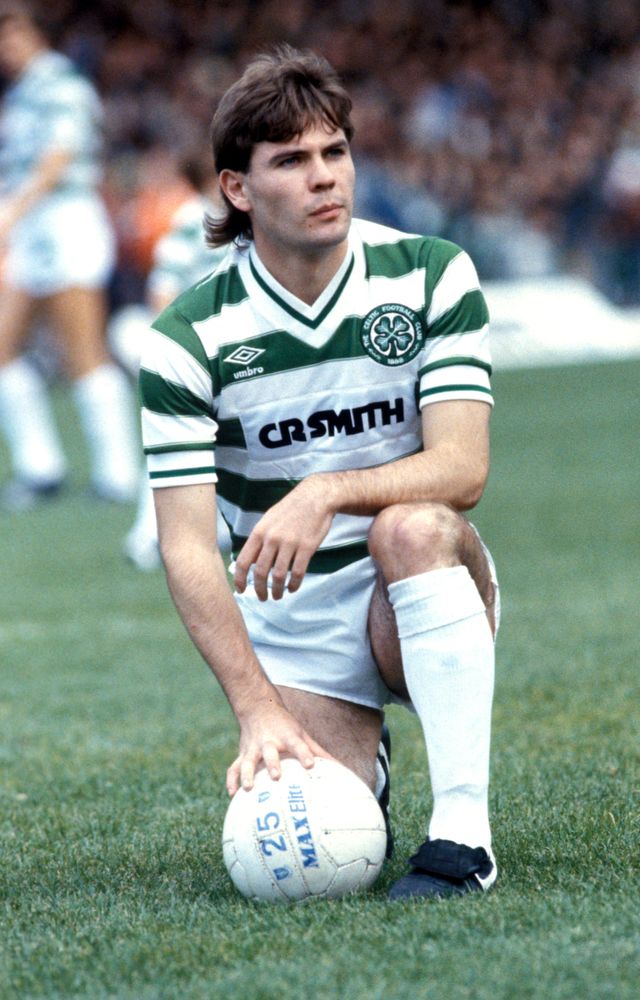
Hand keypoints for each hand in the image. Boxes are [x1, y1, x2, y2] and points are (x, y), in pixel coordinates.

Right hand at [226, 699, 332, 795]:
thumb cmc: (285, 726)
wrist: (258, 707)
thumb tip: (340, 769)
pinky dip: (231, 780)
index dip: (304, 754)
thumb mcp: (302, 734)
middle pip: (269, 752)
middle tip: (275, 776)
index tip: (311, 766)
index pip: (297, 745)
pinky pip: (234, 767)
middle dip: (271, 764)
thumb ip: (318, 751)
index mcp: (286, 736)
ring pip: (248, 761)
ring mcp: (253, 748)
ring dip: (247, 774)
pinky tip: (232, 795)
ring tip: (247, 788)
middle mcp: (269, 741)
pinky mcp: (242, 753)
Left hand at [234, 475, 334, 600]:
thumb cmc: (290, 510)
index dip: (240, 579)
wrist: (315, 497)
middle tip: (263, 597)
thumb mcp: (268, 520)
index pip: (244, 561)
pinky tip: (293, 588)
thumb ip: (259, 540)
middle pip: (261, 572)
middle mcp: (272, 538)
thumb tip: (251, 562)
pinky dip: (294, 584)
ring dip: (277, 590)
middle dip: (260, 589)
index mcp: (260, 532)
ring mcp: (290, 543)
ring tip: (278, 596)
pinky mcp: (307, 547)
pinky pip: (298, 572)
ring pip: (279, 575)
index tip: (241, 590)